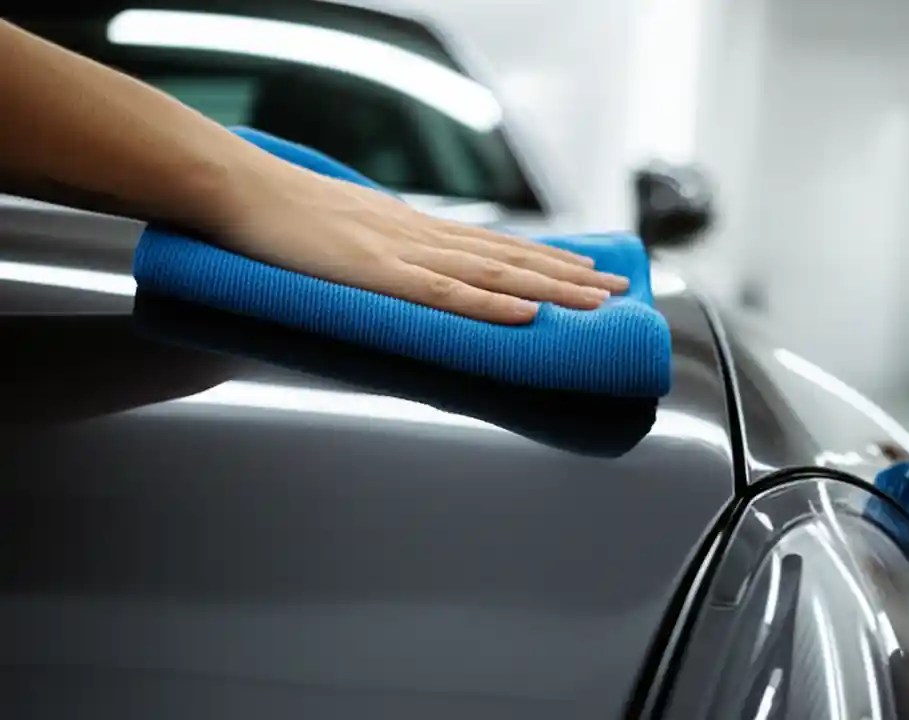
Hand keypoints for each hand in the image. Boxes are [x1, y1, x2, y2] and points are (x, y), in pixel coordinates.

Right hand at [204, 158, 629, 324]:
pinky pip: (444, 293)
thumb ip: (380, 254)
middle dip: (570, 277)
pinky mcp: (377, 272)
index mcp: (413, 230)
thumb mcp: (344, 233)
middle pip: (511, 258)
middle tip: (620, 289)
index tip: (587, 272)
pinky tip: (528, 313)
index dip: (546, 261)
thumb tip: (403, 275)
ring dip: (551, 289)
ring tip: (598, 302)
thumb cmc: (280, 214)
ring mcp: (402, 253)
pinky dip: (490, 305)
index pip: (495, 247)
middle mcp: (421, 237)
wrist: (237, 187)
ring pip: (493, 273)